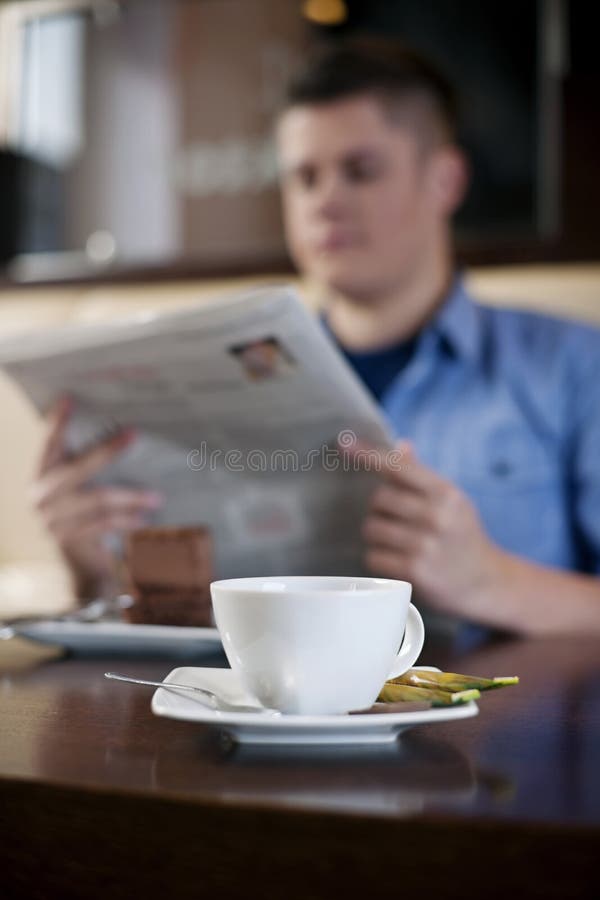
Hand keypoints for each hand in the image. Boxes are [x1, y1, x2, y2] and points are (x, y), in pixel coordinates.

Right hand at [30, 397, 162, 598]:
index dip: (58, 422)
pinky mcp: (68, 539)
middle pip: (78, 469)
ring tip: (156, 496)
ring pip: (98, 500)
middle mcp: (41, 494)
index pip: (49, 443)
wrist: (80, 564)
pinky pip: (103, 525)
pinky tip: (145, 518)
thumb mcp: (80, 489)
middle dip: (107, 450)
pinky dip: (126, 521)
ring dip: (131, 497)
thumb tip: (125, 432)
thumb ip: (88, 464)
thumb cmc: (85, 515)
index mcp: (42, 473)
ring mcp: (52, 519)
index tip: (69, 399)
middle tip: (133, 434)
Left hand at [346, 439, 500, 618]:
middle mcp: (437, 516)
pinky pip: (373, 557)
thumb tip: (400, 445)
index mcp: (446, 494)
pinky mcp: (414, 572)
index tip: (344, 443)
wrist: (487, 583)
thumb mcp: (452, 502)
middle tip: (396, 521)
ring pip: (372, 528)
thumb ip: (422, 476)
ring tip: (397, 543)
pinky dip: (378, 559)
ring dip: (376, 536)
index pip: (399, 467)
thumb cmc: (463, 537)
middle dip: (379, 509)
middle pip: (379, 499)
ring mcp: (426, 545)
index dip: (368, 455)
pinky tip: (396, 562)